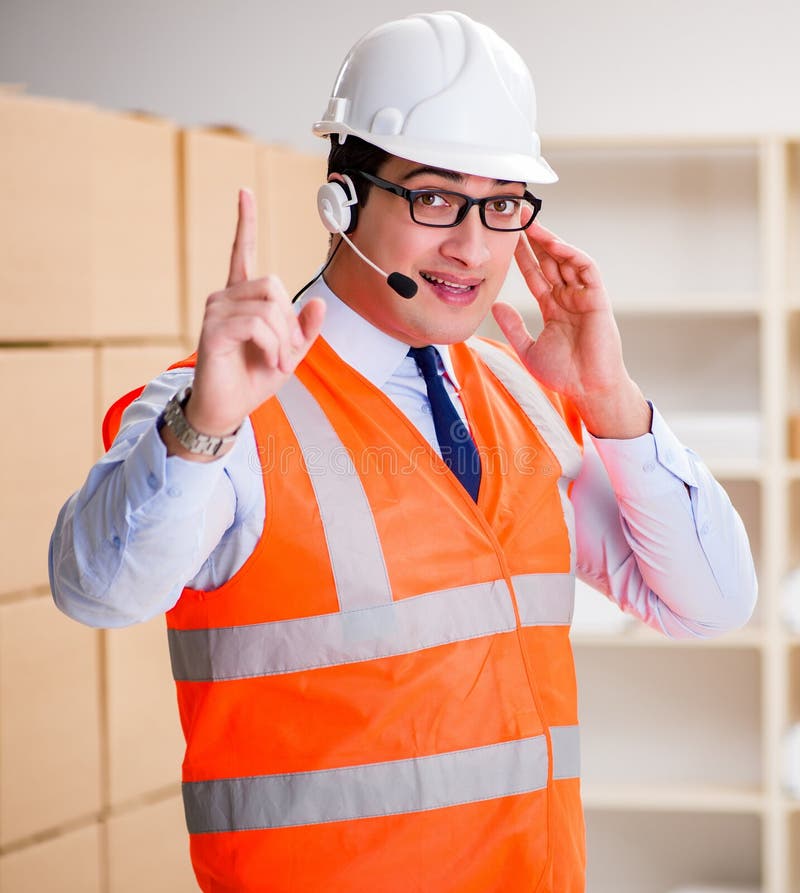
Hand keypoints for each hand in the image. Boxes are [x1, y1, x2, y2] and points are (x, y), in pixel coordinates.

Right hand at [167, 189, 324, 457]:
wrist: (227, 409)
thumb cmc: (253, 378)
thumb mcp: (290, 353)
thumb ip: (304, 329)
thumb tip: (317, 302)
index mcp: (241, 298)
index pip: (242, 252)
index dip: (245, 222)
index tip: (244, 192)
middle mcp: (225, 297)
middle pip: (272, 284)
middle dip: (290, 320)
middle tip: (288, 350)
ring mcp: (215, 311)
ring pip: (267, 305)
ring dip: (282, 337)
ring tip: (277, 360)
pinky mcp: (213, 329)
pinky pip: (256, 323)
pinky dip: (273, 344)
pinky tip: (271, 361)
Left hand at [492, 221, 649, 438]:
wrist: (588, 389)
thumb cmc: (564, 374)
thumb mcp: (528, 348)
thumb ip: (513, 327)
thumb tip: (495, 306)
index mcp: (553, 307)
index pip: (536, 274)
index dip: (523, 255)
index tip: (508, 238)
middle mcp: (568, 297)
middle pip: (550, 260)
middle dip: (535, 239)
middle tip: (518, 216)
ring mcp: (583, 296)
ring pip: (567, 260)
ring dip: (550, 240)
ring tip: (532, 223)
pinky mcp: (597, 298)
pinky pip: (586, 269)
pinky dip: (571, 255)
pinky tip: (554, 244)